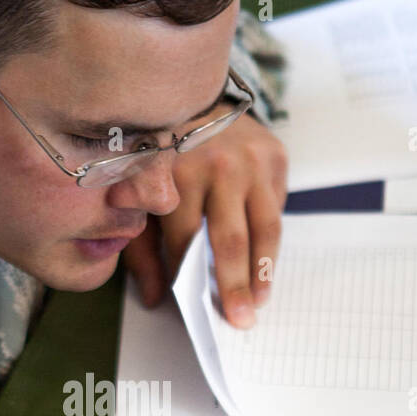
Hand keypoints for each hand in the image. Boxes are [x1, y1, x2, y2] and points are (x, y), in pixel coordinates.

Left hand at [122, 112, 286, 328]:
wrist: (195, 95)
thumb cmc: (161, 155)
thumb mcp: (139, 196)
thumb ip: (142, 248)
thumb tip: (153, 298)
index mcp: (177, 172)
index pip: (186, 238)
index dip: (189, 276)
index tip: (195, 310)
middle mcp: (219, 165)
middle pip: (231, 239)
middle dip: (235, 284)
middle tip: (240, 320)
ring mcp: (253, 160)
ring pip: (265, 227)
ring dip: (264, 270)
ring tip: (260, 301)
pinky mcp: (276, 156)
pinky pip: (277, 208)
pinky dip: (271, 240)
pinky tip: (265, 267)